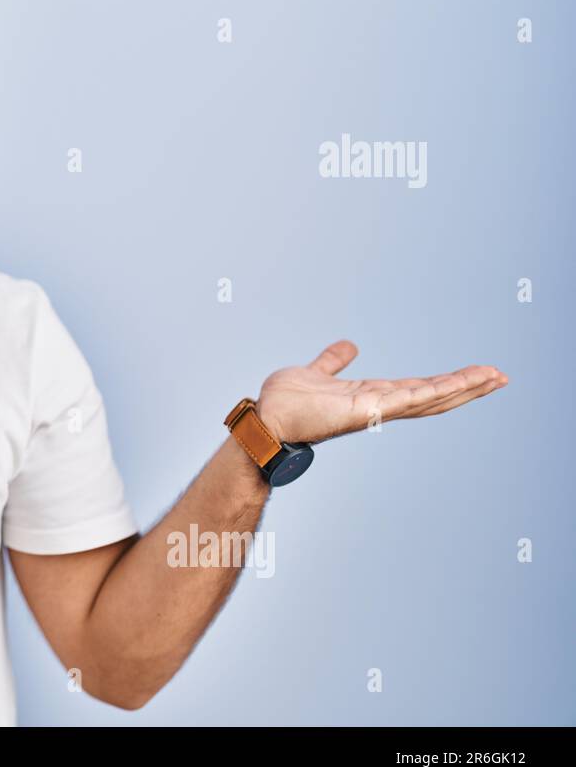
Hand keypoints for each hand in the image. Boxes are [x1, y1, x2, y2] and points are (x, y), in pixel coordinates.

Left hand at [255, 339, 507, 445]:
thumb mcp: (316, 372)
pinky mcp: (366, 412)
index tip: (475, 373)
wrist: (265, 420)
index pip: (417, 387)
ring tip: (493, 377)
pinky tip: (459, 384)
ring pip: (428, 398)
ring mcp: (375, 410)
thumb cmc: (285, 404)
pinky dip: (433, 392)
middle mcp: (378, 405)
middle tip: (500, 376)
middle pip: (432, 395)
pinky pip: (406, 400)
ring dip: (461, 388)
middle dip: (466, 387)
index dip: (446, 381)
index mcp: (370, 395)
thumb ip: (334, 361)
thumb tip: (350, 346)